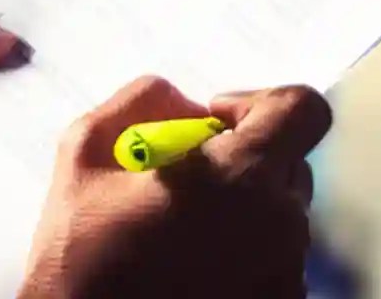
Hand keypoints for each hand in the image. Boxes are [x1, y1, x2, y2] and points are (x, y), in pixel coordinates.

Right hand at [21, 76, 331, 298]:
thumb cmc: (79, 264)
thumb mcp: (82, 155)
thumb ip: (138, 102)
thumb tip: (181, 101)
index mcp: (242, 177)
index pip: (301, 109)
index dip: (259, 103)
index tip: (213, 125)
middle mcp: (281, 228)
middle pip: (288, 166)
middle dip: (239, 163)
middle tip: (180, 185)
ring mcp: (286, 278)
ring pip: (278, 219)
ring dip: (238, 214)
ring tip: (175, 238)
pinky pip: (273, 266)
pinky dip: (239, 259)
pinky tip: (185, 274)